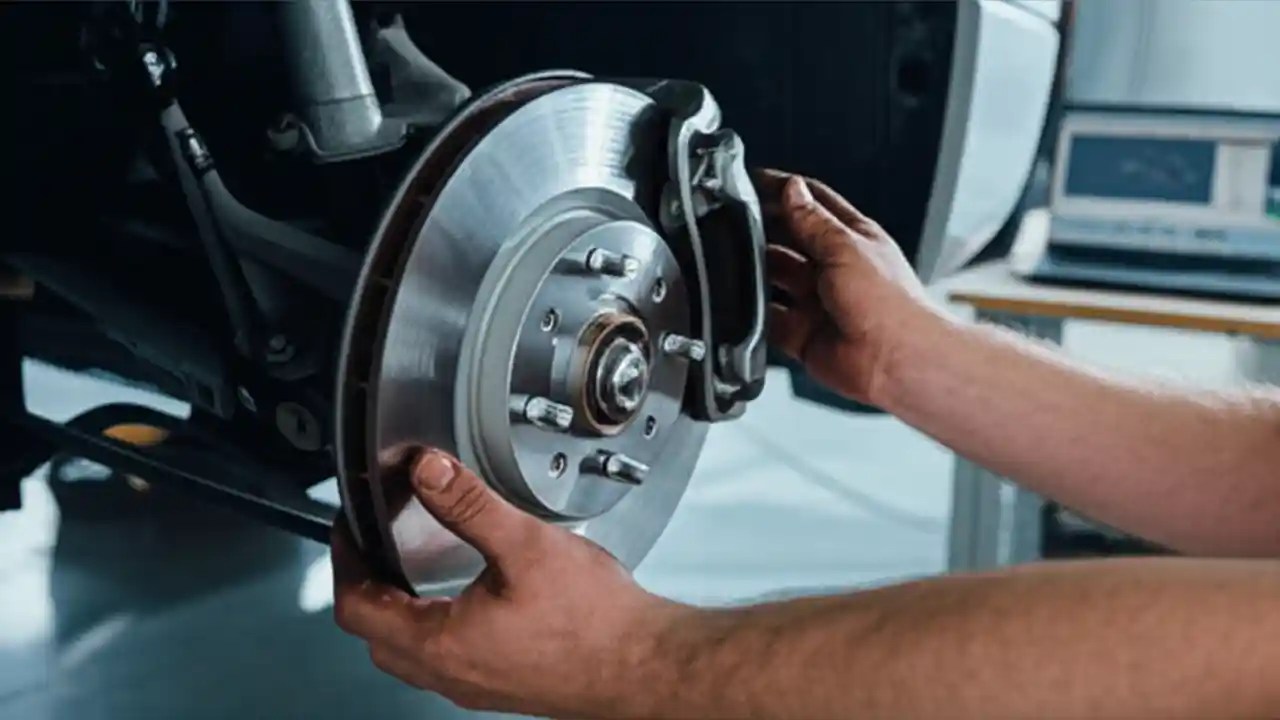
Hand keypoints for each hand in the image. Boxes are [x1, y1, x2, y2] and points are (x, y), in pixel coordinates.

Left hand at [331, 448, 690, 718]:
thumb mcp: (524, 546)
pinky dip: (433, 627)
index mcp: (441, 643)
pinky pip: (445, 660)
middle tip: (370, 546)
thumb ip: (469, 505)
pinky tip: (463, 601)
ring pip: (409, 654)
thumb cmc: (594, 621)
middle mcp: (451, 674)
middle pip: (376, 636)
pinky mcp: (502, 687)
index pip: (357, 607)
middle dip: (365, 587)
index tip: (348, 528)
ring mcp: (475, 686)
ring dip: (398, 611)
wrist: (643, 666)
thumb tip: (428, 471)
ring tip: (409, 568)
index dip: (344, 561)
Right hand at [756, 169, 944, 404]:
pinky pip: (769, 320)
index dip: (785, 191)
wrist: (896, 361)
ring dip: (757, 273)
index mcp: (852, 239)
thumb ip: (813, 221)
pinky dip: (755, 315)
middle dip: (764, 231)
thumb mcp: (846, 248)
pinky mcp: (803, 334)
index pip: (813, 204)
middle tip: (737, 223)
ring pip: (775, 279)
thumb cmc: (890, 305)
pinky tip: (747, 305)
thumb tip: (792, 190)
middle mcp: (834, 269)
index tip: (755, 182)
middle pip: (789, 240)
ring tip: (738, 263)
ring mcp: (817, 302)